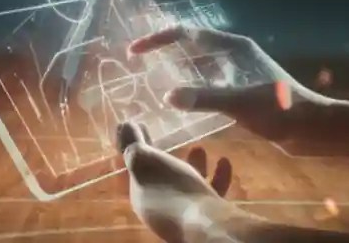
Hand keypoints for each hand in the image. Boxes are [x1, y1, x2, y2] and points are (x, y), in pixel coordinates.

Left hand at [118, 120, 256, 242]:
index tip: (142, 124)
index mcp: (140, 195)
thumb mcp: (144, 161)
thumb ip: (133, 144)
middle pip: (160, 177)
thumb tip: (123, 126)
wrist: (207, 224)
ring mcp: (182, 214)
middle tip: (170, 135)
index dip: (138, 145)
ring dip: (193, 164)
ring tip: (199, 147)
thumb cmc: (172, 189)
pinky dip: (216, 176)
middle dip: (165, 155)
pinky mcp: (205, 217)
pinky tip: (225, 161)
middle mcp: (158, 208)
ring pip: (186, 185)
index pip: (136, 167)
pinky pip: (209, 193)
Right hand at [129, 26, 342, 155]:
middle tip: (136, 61)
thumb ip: (203, 98)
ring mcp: (238, 71)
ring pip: (199, 63)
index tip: (134, 51)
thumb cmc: (280, 111)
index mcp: (233, 47)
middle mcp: (234, 54)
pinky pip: (207, 81)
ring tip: (151, 78)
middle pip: (191, 43)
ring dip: (175, 67)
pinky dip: (189, 86)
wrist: (312, 128)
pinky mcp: (241, 89)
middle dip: (163, 49)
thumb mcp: (239, 104)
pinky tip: (180, 102)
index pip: (187, 33)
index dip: (159, 39)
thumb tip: (167, 96)